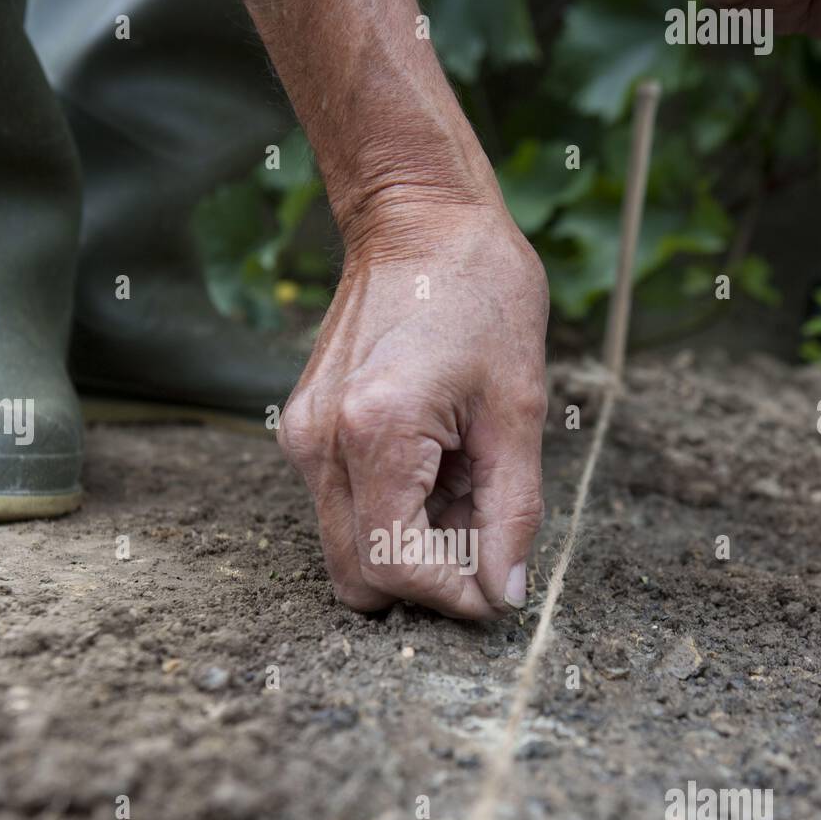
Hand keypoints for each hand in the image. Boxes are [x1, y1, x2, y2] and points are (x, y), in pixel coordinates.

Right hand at [278, 203, 548, 619]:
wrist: (418, 222)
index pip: (396, 567)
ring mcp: (301, 439)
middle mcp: (320, 444)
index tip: (495, 591)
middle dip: (425, 581)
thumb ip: (511, 511)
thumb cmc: (480, 295)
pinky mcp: (302, 431)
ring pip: (347, 550)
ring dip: (408, 547)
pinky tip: (434, 467)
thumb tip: (503, 592)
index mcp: (375, 433)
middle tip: (482, 542)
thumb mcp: (519, 408)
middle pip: (358, 578)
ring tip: (461, 488)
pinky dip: (390, 514)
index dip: (451, 597)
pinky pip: (342, 509)